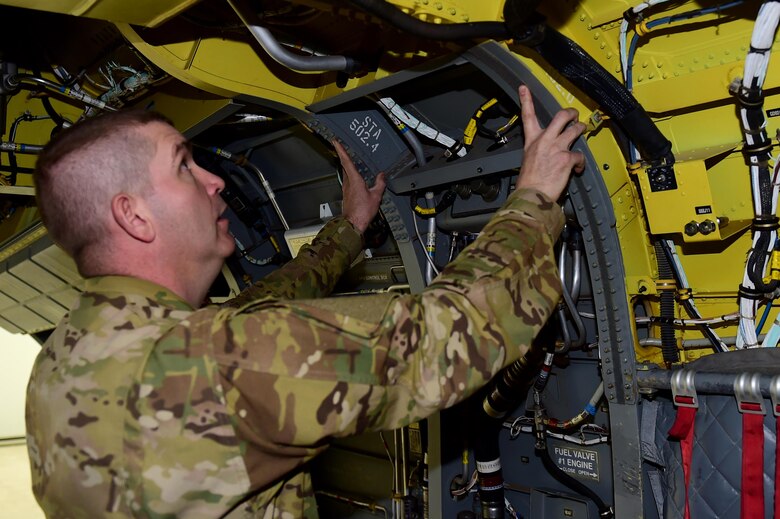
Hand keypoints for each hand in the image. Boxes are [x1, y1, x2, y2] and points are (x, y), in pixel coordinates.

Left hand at [333, 139, 386, 233]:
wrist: (353, 224)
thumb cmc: (362, 212)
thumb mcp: (376, 196)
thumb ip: (379, 184)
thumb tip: (382, 176)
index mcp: (355, 180)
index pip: (346, 161)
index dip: (341, 150)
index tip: (336, 142)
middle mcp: (348, 183)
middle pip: (344, 166)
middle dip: (343, 156)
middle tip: (341, 148)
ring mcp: (346, 189)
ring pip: (345, 174)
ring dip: (346, 166)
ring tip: (348, 161)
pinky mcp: (347, 195)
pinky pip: (348, 182)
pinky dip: (350, 176)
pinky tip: (355, 178)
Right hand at [515, 85, 585, 199]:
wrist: (531, 195)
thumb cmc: (529, 183)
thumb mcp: (528, 161)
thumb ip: (539, 151)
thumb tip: (548, 153)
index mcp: (532, 141)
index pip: (527, 116)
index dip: (526, 100)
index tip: (524, 88)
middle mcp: (544, 141)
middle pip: (561, 116)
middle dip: (571, 113)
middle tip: (574, 115)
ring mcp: (557, 148)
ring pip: (575, 130)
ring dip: (581, 129)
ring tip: (582, 130)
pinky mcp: (567, 158)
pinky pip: (580, 156)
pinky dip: (580, 163)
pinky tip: (577, 169)